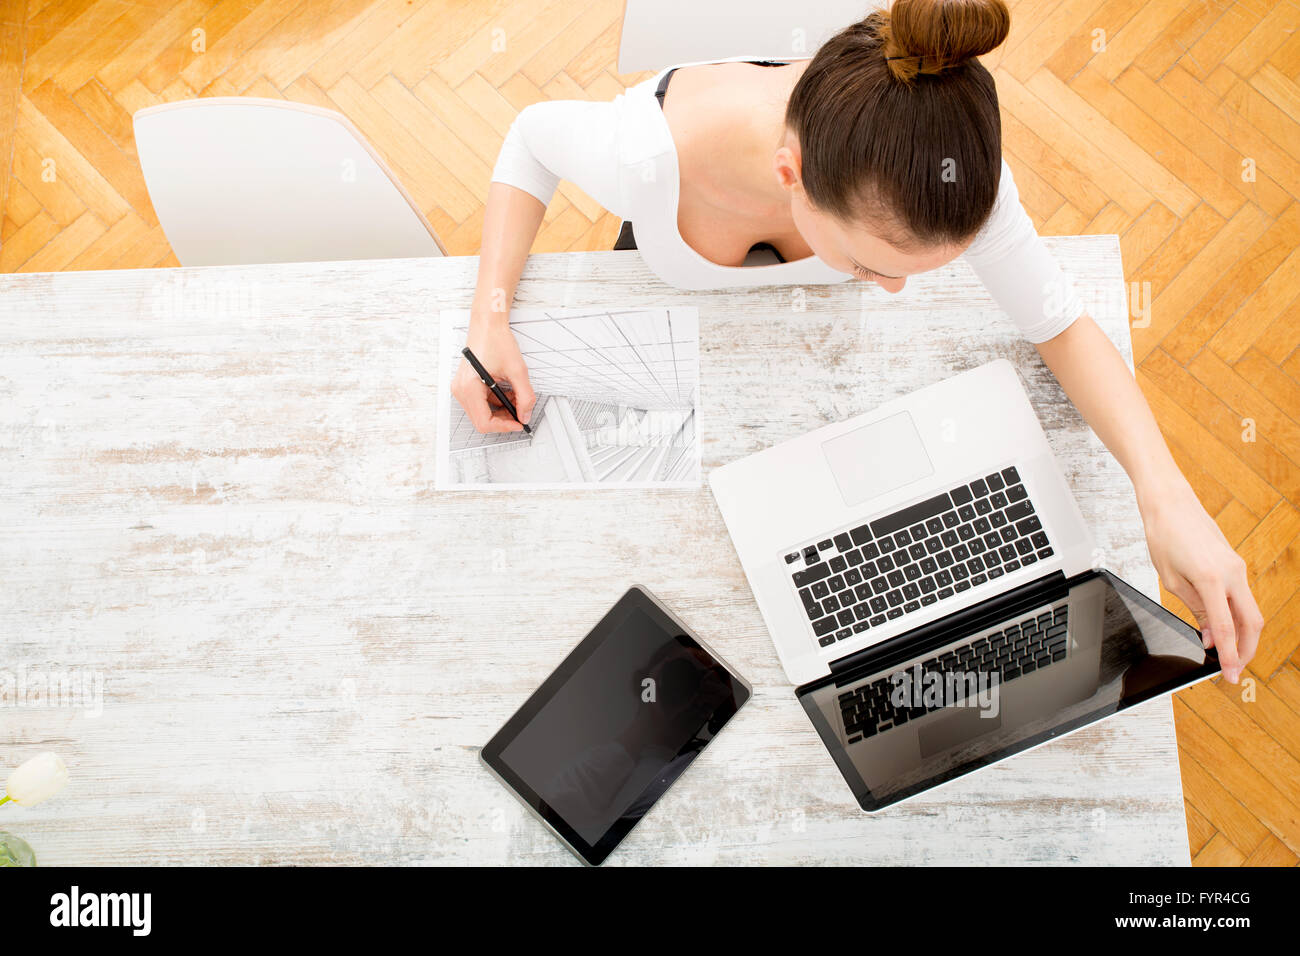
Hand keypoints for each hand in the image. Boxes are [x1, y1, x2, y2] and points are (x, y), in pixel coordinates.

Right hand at [451, 313, 535, 432]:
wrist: (487, 324)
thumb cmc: (496, 340)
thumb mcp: (517, 370)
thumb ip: (524, 396)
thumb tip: (525, 415)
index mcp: (468, 388)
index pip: (484, 422)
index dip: (504, 427)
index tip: (519, 423)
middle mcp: (461, 390)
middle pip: (482, 420)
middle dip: (504, 418)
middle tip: (520, 411)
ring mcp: (462, 388)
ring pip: (482, 412)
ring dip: (501, 409)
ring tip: (516, 397)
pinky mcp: (466, 385)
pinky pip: (481, 402)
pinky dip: (497, 401)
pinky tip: (507, 391)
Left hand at [1138, 479, 1262, 682]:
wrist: (1170, 503)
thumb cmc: (1164, 537)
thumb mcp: (1171, 580)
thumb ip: (1195, 610)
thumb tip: (1209, 637)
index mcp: (1212, 579)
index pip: (1227, 628)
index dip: (1231, 656)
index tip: (1230, 676)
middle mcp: (1232, 573)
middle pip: (1253, 622)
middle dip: (1247, 650)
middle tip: (1234, 670)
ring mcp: (1237, 567)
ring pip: (1250, 610)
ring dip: (1243, 634)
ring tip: (1228, 653)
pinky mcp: (1234, 563)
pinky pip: (1241, 596)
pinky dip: (1236, 615)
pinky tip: (1223, 628)